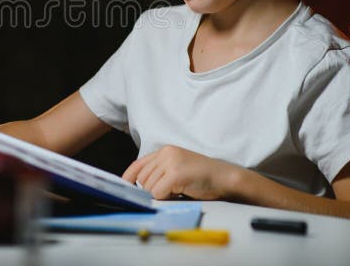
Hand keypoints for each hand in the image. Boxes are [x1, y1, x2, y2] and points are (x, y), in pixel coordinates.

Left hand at [121, 144, 239, 199]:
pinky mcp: (176, 174)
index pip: (138, 164)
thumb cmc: (202, 177)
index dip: (129, 177)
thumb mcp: (177, 168)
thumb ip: (160, 172)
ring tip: (177, 191)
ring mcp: (171, 162)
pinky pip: (159, 193)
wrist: (224, 177)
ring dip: (160, 195)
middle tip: (167, 193)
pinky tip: (178, 194)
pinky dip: (165, 198)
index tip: (125, 187)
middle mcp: (166, 153)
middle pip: (142, 178)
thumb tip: (140, 186)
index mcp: (165, 151)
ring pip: (149, 187)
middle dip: (150, 190)